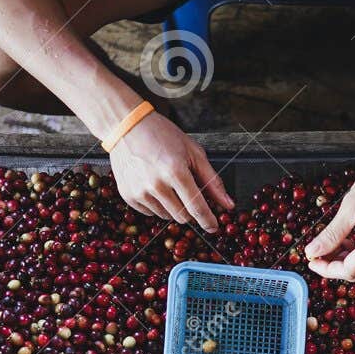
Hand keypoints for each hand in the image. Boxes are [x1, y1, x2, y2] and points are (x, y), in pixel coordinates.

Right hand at [109, 112, 233, 233]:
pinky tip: (153, 185)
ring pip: (167, 216)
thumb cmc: (162, 135)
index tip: (213, 227)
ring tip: (167, 184)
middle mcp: (156, 184)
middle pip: (182, 217)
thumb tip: (228, 204)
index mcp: (175, 171)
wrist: (126, 126)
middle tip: (187, 193)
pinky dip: (157, 204)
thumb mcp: (193, 153)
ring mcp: (140, 191)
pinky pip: (150, 212)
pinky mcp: (128, 196)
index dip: (208, 220)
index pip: (197, 207)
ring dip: (173, 207)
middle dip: (190, 210)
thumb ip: (212, 181)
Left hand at [305, 150, 354, 281]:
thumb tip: (313, 251)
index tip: (311, 259)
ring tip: (330, 243)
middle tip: (316, 251)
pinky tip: (346, 240)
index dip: (327, 269)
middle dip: (333, 265)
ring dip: (345, 259)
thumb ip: (332, 233)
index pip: (349, 270)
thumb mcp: (352, 205)